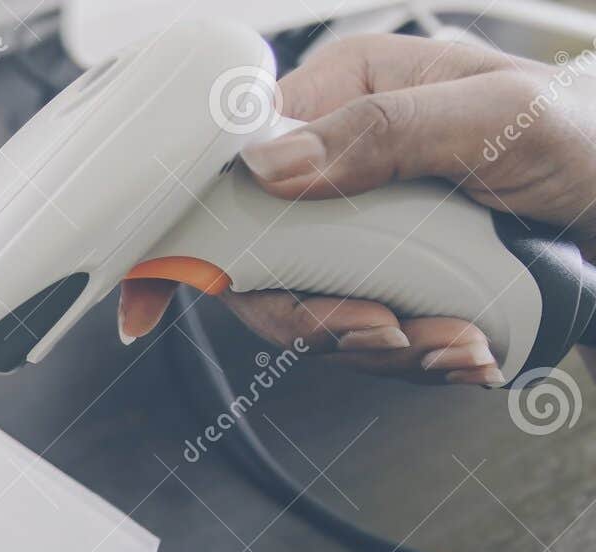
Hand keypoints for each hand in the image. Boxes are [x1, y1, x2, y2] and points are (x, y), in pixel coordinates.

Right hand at [120, 33, 595, 385]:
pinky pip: (361, 338)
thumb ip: (384, 133)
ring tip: (456, 342)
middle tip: (378, 331)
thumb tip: (270, 164)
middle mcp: (338, 164)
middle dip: (314, 315)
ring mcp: (360, 228)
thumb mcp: (500, 119)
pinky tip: (465, 349)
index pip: (229, 166)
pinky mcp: (389, 280)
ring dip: (380, 346)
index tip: (145, 302)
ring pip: (308, 311)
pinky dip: (412, 360)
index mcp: (345, 98)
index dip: (179, 236)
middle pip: (256, 263)